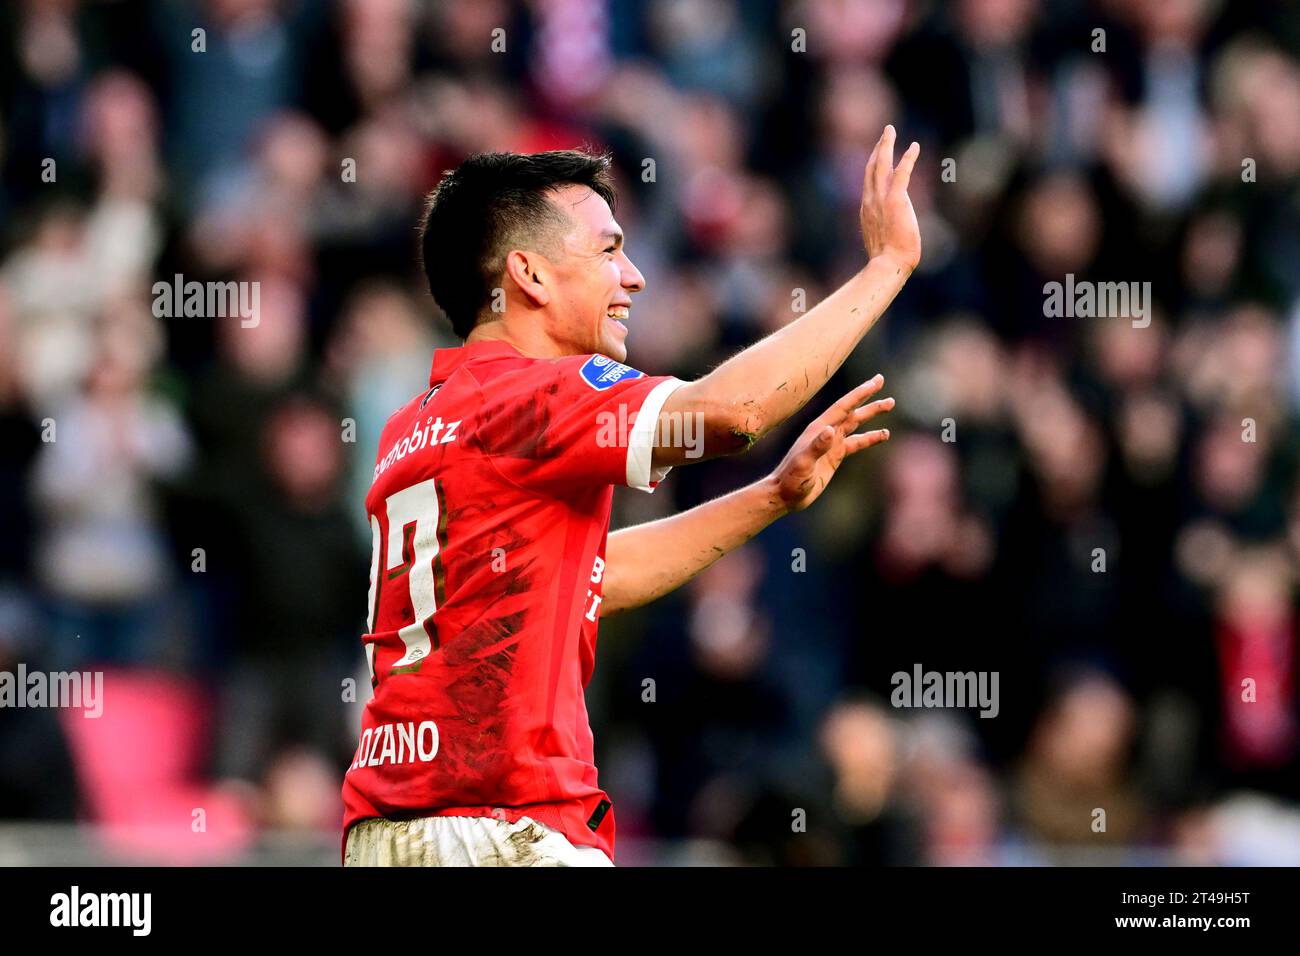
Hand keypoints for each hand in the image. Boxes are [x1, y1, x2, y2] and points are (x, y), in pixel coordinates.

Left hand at [769, 375, 893, 513]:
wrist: (784, 495)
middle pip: (851, 410)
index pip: (843, 406)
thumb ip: (816, 447)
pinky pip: (856, 443)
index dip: (860, 393)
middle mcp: (825, 432)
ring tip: (889, 403)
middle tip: (882, 380)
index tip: (876, 381)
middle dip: (868, 397)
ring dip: (871, 414)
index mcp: (818, 429)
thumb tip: (830, 430)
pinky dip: (869, 437)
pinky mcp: (834, 456)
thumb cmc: (790, 479)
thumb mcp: (803, 463)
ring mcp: (830, 444)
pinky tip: (883, 435)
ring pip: (855, 424)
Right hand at [860, 126, 920, 273]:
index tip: (879, 151)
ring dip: (886, 145)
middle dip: (878, 147)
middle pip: (871, 167)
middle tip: (886, 132)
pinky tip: (914, 147)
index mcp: (866, 208)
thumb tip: (887, 232)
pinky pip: (901, 174)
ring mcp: (881, 200)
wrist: (888, 264)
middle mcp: (870, 200)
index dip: (874, 162)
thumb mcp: (881, 239)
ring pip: (881, 165)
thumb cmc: (887, 259)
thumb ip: (883, 228)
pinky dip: (907, 159)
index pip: (868, 179)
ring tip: (890, 130)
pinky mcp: (896, 201)